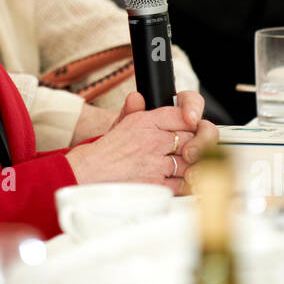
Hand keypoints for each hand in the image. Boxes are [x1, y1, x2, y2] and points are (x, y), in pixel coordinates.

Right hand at [65, 90, 216, 193]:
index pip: (182, 113)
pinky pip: (183, 183)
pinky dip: (185, 183)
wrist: (85, 175)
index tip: (193, 124)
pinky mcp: (157, 185)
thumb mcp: (118, 124)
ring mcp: (156, 164)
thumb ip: (133, 110)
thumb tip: (138, 98)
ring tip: (188, 165)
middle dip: (198, 143)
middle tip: (194, 148)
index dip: (192, 119)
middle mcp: (152, 140)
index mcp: (145, 121)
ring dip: (193, 165)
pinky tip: (182, 180)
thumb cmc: (101, 153)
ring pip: (192, 161)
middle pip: (192, 137)